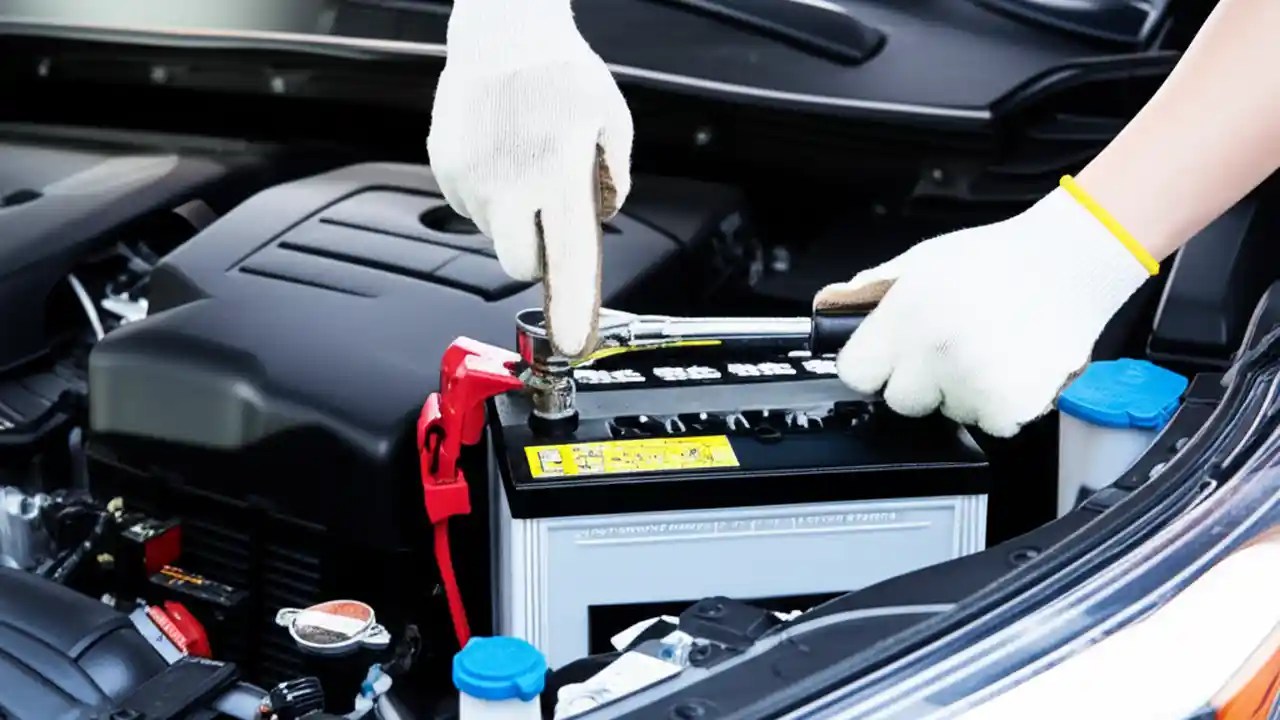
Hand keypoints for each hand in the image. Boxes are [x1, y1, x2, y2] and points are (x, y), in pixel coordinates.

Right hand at [428, 0, 632, 356]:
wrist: (502, 32)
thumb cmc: (561, 73)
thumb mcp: (613, 123)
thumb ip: (615, 180)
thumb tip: (601, 216)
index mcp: (558, 174)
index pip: (566, 259)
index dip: (571, 308)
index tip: (572, 342)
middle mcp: (509, 184)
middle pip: (521, 263)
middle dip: (539, 255)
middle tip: (552, 217)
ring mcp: (470, 178)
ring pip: (494, 234)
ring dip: (514, 217)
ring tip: (526, 166)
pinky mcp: (444, 168)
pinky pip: (470, 207)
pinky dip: (489, 195)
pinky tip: (502, 158)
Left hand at [815, 187, 1151, 436]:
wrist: (1071, 260)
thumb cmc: (998, 258)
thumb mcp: (922, 259)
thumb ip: (874, 289)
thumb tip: (833, 306)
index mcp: (905, 316)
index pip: (856, 374)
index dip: (874, 366)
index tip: (891, 358)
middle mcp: (935, 352)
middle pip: (901, 401)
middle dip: (920, 382)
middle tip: (950, 348)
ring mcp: (974, 382)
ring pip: (950, 413)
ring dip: (965, 392)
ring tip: (990, 349)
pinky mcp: (1012, 404)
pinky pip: (992, 422)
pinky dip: (1003, 405)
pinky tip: (1013, 366)